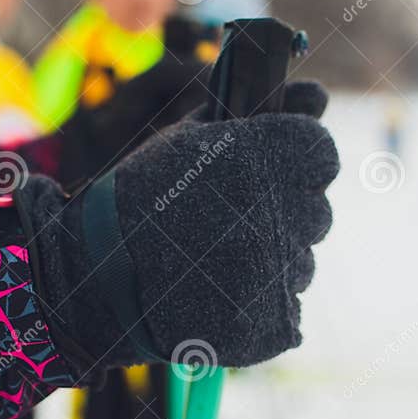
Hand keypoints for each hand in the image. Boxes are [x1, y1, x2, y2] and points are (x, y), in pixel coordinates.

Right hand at [17, 81, 337, 378]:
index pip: (322, 153)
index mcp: (260, 159)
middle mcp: (278, 213)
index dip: (299, 160)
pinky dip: (261, 306)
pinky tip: (218, 297)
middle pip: (316, 210)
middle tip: (230, 223)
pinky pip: (288, 309)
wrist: (95, 280)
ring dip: (272, 261)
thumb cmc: (140, 199)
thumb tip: (317, 95)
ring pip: (301, 262)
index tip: (272, 170)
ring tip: (214, 263)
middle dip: (284, 213)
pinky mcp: (271, 323)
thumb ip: (258, 114)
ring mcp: (277, 274)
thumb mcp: (188, 141)